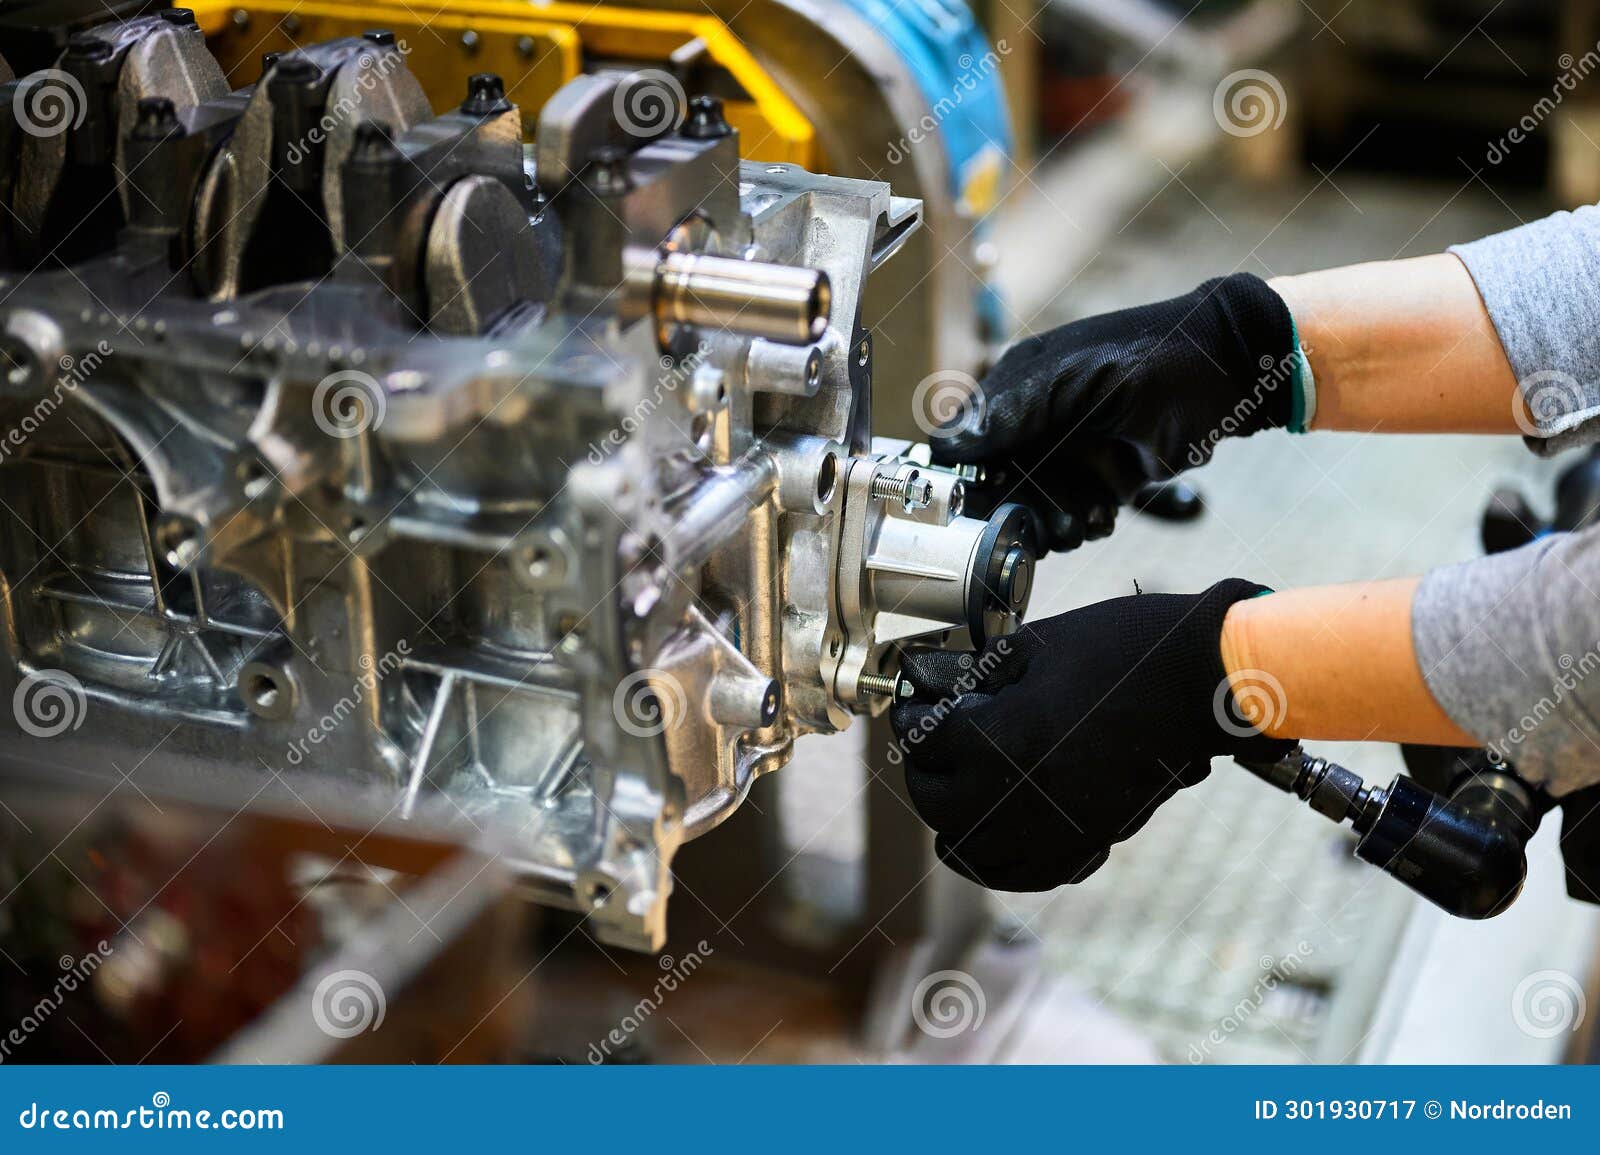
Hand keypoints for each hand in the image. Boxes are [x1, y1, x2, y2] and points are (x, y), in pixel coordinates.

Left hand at [890, 579, 1293, 890]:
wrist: (1202, 682)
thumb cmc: (1126, 650)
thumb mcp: (1037, 644)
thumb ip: (986, 673)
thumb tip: (953, 688)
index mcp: (1000, 739)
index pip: (925, 744)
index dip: (912, 722)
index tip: (914, 712)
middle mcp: (1019, 795)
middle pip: (936, 805)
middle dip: (925, 773)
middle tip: (930, 751)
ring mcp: (1056, 827)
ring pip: (972, 852)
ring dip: (953, 824)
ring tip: (954, 799)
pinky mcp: (1090, 842)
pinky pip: (1025, 872)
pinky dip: (999, 858)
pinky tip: (997, 835)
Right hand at [938, 274, 1296, 552]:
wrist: (1235, 372)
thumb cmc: (1160, 357)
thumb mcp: (1079, 378)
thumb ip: (1014, 409)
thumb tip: (947, 444)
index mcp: (1019, 384)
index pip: (966, 442)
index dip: (970, 479)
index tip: (986, 506)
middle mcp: (1036, 421)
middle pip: (998, 486)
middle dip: (1020, 510)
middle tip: (1050, 519)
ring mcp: (1068, 452)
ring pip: (1034, 507)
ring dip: (1054, 522)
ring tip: (1087, 514)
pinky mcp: (1099, 478)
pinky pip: (1072, 515)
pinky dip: (1084, 523)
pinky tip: (1105, 512)